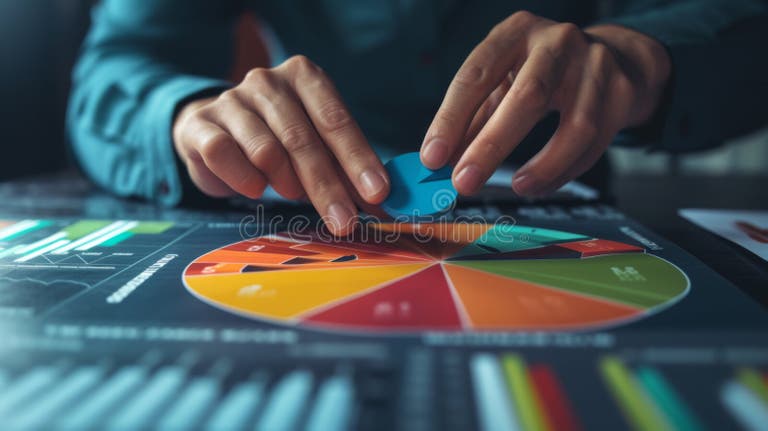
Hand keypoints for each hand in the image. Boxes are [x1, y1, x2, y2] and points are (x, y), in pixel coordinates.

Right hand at [173, 55, 389, 233]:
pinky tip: (255, 189)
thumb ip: (344, 168)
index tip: (377, 193)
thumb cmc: (278, 140)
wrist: (213, 131)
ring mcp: (231, 100)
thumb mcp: (315, 146)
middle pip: (302, 139)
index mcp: (304, 77)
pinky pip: (224, 154)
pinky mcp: (200, 125)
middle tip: (345, 221)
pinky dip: (244, 178)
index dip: (358, 158)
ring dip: (286, 180)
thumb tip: (380, 202)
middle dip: (328, 186)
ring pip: (266, 149)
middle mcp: (267, 81)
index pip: (336, 119)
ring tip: (292, 193)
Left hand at [420, 11, 670, 195]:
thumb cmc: (541, 74)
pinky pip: (595, 143)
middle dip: (491, 145)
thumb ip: (471, 122)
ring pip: (574, 125)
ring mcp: (595, 64)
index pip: (476, 75)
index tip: (432, 158)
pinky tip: (540, 184)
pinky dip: (565, 170)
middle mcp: (557, 41)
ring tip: (516, 187)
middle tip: (464, 182)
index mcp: (514, 34)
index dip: (450, 119)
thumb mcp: (502, 85)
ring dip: (542, 165)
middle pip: (526, 96)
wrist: (615, 58)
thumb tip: (440, 165)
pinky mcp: (622, 92)